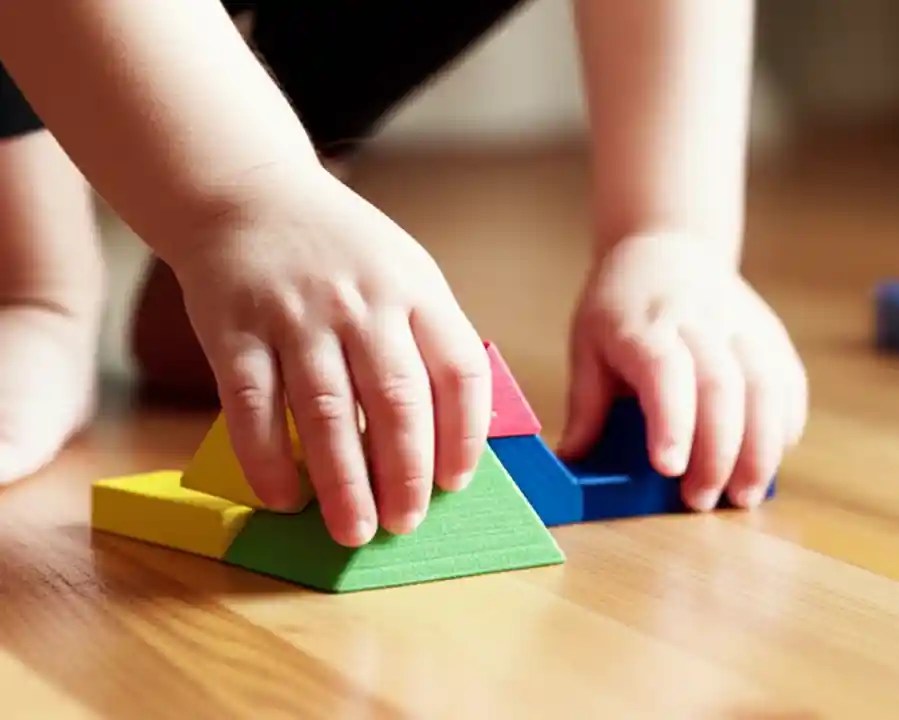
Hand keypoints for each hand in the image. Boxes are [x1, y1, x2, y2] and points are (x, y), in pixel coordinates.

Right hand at [167, 162, 490, 546]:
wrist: (247, 196)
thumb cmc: (340, 253)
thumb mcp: (403, 273)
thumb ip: (427, 342)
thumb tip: (449, 440)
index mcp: (416, 290)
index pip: (458, 371)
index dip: (464, 435)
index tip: (456, 482)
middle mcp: (362, 302)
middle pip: (397, 400)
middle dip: (405, 473)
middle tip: (405, 524)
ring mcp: (297, 316)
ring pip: (327, 412)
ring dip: (343, 482)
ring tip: (354, 530)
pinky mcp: (236, 330)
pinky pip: (254, 407)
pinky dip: (269, 461)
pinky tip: (284, 498)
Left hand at [557, 232, 807, 510]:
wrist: (670, 248)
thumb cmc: (621, 307)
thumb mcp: (589, 345)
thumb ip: (587, 405)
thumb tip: (573, 461)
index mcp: (644, 324)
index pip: (665, 370)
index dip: (671, 419)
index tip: (668, 468)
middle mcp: (699, 320)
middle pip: (721, 386)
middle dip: (717, 451)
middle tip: (701, 501)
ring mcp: (742, 325)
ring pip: (765, 385)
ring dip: (761, 447)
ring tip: (745, 495)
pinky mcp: (771, 336)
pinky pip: (788, 383)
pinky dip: (785, 425)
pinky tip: (771, 458)